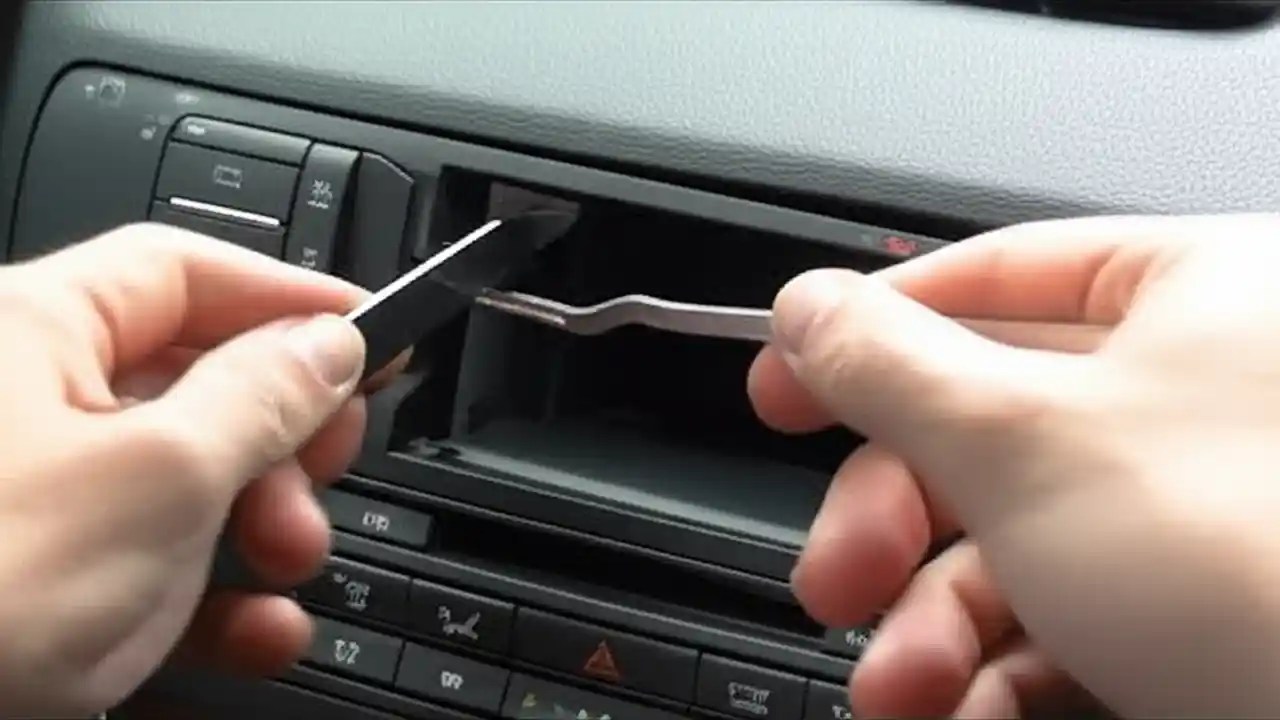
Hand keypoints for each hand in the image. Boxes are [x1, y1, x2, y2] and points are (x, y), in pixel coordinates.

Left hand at [0, 223, 391, 716]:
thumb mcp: (160, 480)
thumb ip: (263, 396)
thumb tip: (329, 341)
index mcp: (26, 331)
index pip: (185, 273)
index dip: (288, 300)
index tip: (367, 336)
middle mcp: (16, 402)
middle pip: (190, 382)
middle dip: (279, 440)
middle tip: (325, 473)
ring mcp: (23, 498)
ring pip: (176, 484)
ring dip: (258, 531)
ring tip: (287, 570)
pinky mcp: (28, 581)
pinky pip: (143, 562)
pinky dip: (211, 598)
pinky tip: (252, 633)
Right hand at [748, 214, 1279, 717]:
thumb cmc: (1255, 562)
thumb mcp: (1030, 444)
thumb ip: (894, 365)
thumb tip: (809, 305)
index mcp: (1198, 300)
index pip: (994, 281)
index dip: (868, 334)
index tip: (779, 387)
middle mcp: (1208, 400)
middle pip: (986, 432)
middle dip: (893, 522)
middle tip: (835, 580)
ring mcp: (1204, 521)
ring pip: (1016, 547)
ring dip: (933, 628)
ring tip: (904, 692)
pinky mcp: (1199, 625)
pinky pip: (1069, 624)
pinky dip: (1001, 679)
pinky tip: (969, 717)